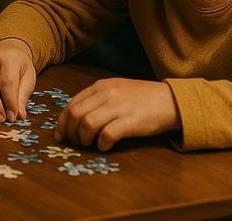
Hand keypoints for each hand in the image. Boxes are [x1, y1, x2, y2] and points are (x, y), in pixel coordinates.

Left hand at [55, 78, 180, 150]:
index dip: (62, 122)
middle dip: (70, 132)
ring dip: (84, 138)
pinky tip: (104, 146)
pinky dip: (102, 143)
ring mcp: (119, 107)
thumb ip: (96, 99)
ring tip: (89, 144)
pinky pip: (108, 134)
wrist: (171, 100)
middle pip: (76, 114)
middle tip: (74, 142)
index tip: (60, 134)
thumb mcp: (116, 90)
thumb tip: (75, 118)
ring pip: (88, 124)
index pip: (72, 104)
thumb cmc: (142, 98)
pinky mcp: (132, 121)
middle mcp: (107, 94)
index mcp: (100, 86)